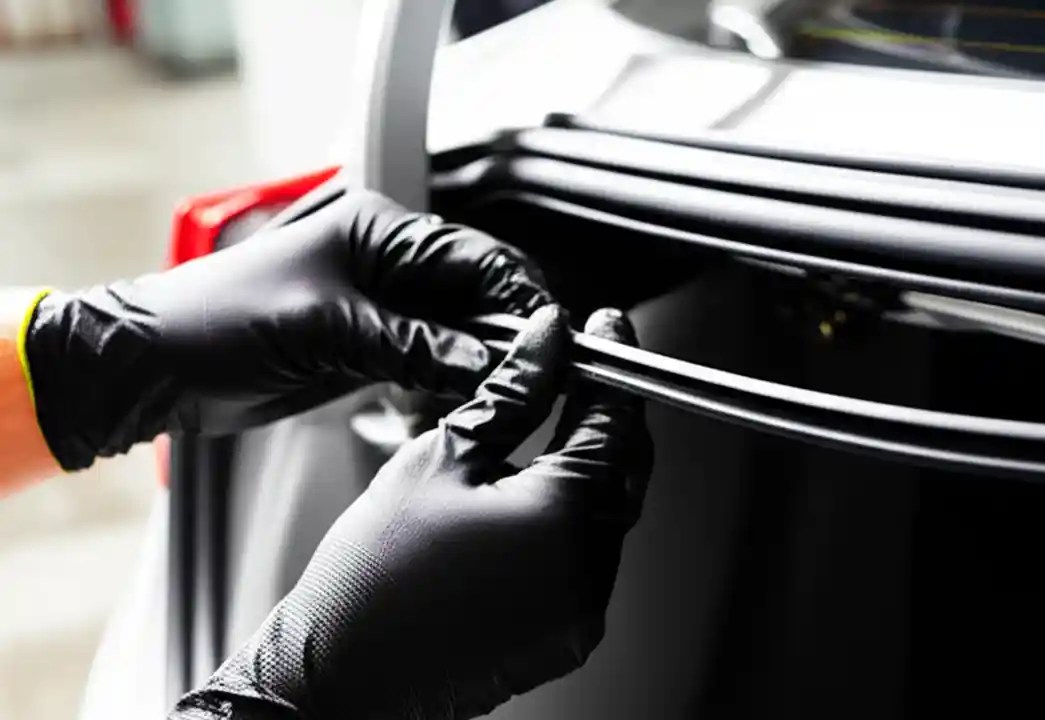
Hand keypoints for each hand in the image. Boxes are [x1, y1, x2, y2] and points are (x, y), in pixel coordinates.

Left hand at [24, 185, 551, 469]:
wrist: (155, 367)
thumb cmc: (216, 322)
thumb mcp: (323, 327)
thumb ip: (410, 344)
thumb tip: (483, 363)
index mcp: (375, 228)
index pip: (472, 255)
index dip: (516, 295)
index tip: (550, 336)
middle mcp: (385, 260)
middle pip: (474, 292)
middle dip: (506, 330)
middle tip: (538, 371)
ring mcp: (379, 305)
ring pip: (458, 329)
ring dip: (482, 359)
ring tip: (509, 390)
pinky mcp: (370, 345)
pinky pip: (431, 358)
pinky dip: (451, 378)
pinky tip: (466, 398)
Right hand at [171, 305, 652, 719]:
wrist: (339, 676)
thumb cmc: (371, 573)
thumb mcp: (440, 459)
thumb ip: (510, 393)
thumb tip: (546, 341)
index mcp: (561, 520)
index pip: (615, 424)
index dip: (610, 368)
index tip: (603, 330)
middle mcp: (587, 573)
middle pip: (624, 470)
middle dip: (605, 416)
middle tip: (575, 372)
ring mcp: (580, 613)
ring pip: (609, 515)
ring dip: (590, 468)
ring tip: (546, 428)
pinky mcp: (565, 636)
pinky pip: (587, 560)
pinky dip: (571, 519)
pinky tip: (532, 493)